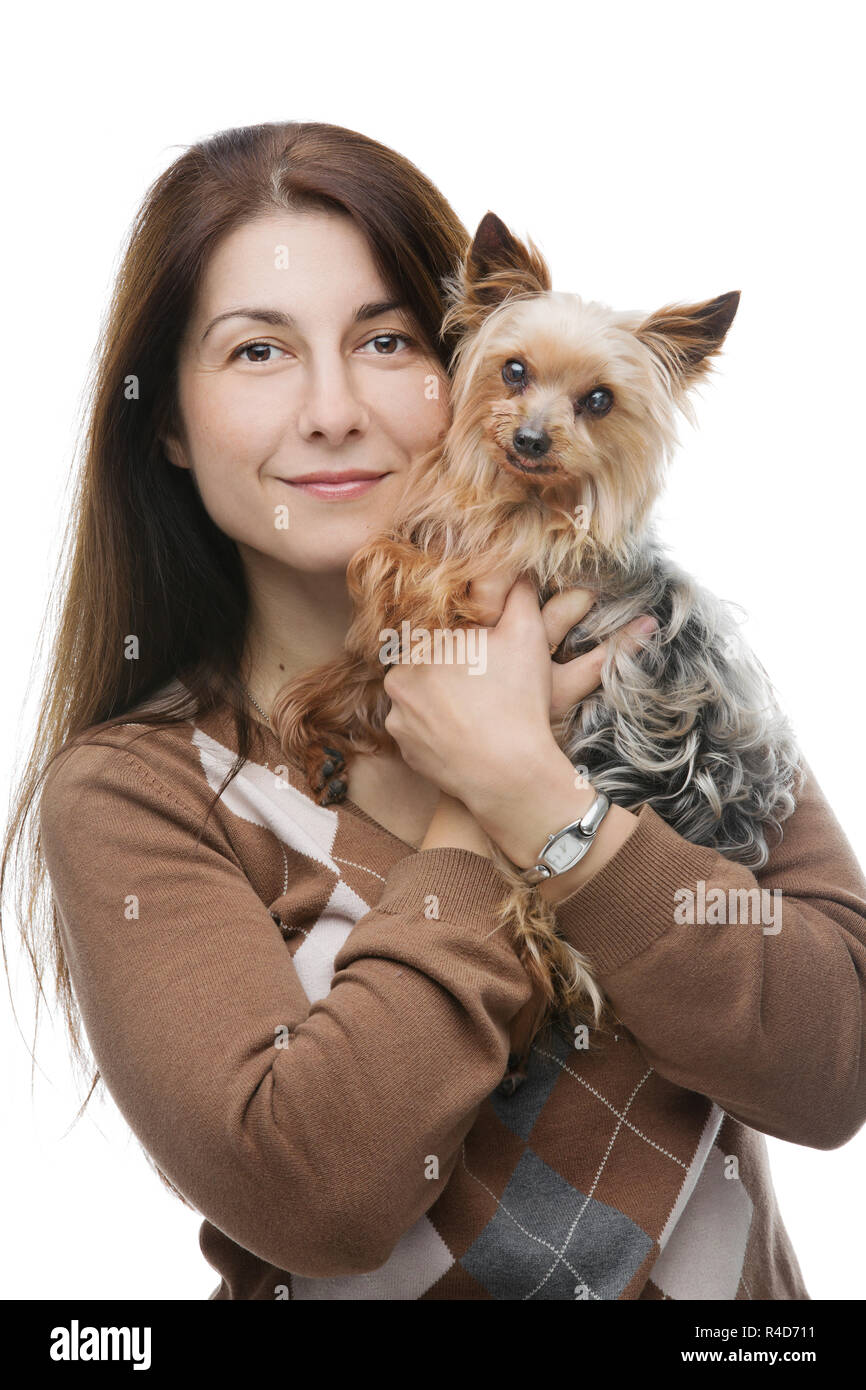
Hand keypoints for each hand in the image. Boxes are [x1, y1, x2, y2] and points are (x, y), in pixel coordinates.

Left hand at [382, 573, 656, 815]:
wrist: (509, 773)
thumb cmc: (517, 699)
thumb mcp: (526, 633)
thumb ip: (516, 592)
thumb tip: (513, 570)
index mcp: (420, 640)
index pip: (434, 625)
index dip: (460, 635)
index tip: (480, 649)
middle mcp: (398, 675)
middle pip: (424, 659)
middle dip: (450, 664)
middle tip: (484, 680)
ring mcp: (397, 715)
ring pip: (419, 694)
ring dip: (442, 696)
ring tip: (478, 707)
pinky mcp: (403, 747)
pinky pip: (418, 727)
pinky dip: (438, 727)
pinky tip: (465, 731)